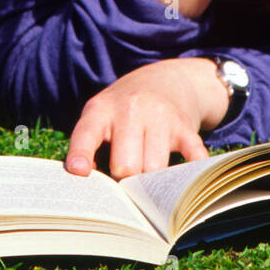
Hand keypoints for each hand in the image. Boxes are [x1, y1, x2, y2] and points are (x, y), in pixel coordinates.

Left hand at [65, 59, 229, 178]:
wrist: (166, 80)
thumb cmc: (124, 108)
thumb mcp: (99, 116)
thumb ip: (90, 148)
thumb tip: (93, 189)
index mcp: (101, 110)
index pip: (87, 134)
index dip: (81, 154)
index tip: (79, 172)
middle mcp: (130, 110)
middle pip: (125, 166)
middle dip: (123, 182)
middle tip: (123, 181)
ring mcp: (160, 117)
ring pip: (153, 170)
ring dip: (149, 184)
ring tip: (144, 179)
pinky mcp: (185, 128)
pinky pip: (191, 157)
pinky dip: (190, 175)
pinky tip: (186, 184)